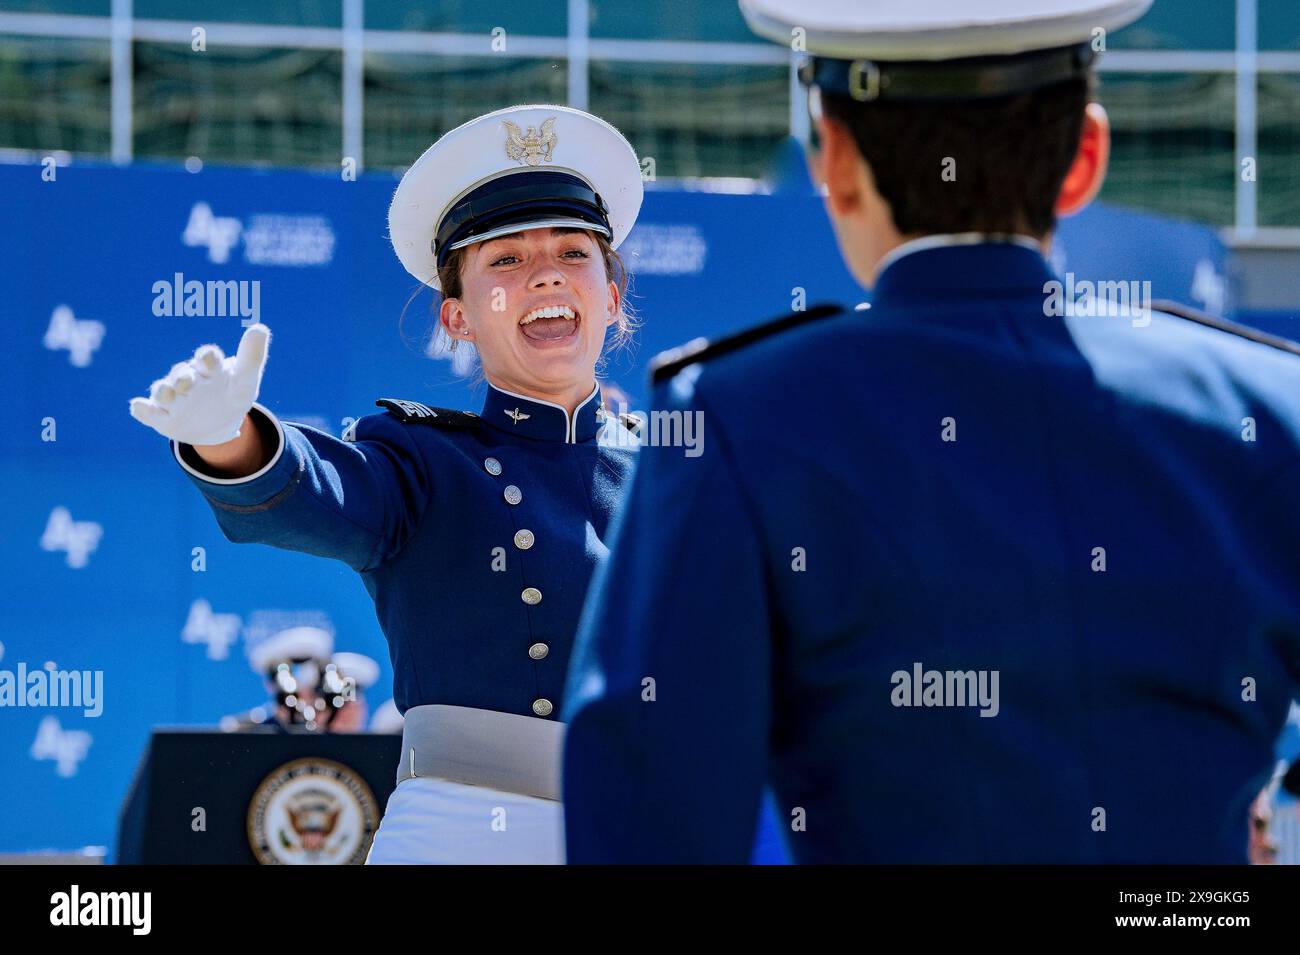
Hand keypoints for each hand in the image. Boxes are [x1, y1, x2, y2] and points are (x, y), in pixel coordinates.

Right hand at [129, 324, 270, 445]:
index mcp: (209, 369)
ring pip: (164, 392)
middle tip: (187, 381)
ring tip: (166, 393)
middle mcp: (187, 380)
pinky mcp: (162, 418)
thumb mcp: (245, 382)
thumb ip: (252, 358)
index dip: (207, 358)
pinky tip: (138, 406)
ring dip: (163, 392)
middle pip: (182, 375)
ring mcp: (173, 399)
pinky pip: (149, 413)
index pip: (207, 359)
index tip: (209, 357)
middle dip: (182, 377)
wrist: (217, 424)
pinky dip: (143, 410)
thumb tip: (260, 327)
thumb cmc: (232, 396)